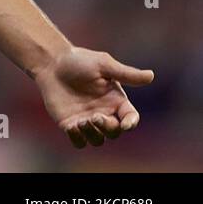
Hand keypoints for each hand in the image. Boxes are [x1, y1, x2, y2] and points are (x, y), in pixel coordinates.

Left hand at [32, 46, 153, 147]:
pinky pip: (78, 142)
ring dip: (93, 135)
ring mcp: (86, 120)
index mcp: (116, 100)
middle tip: (95, 116)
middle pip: (114, 132)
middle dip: (108, 128)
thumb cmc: (79, 61)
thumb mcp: (104, 64)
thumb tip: (151, 75)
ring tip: (82, 121)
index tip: (125, 124)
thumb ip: (126, 73)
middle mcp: (104, 113)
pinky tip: (71, 127)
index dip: (131, 123)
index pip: (130, 117)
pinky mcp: (70, 124)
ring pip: (98, 140)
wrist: (51, 63)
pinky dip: (78, 139)